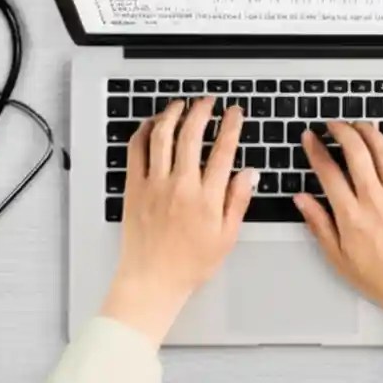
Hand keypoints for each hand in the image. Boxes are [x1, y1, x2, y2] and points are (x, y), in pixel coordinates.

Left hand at [100, 97, 257, 344]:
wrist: (151, 281)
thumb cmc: (188, 265)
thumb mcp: (226, 237)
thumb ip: (238, 201)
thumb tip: (249, 173)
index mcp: (206, 198)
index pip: (223, 150)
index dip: (231, 126)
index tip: (235, 112)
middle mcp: (180, 186)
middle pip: (191, 135)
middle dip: (202, 111)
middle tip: (208, 101)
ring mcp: (154, 184)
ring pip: (162, 136)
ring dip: (173, 113)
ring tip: (181, 103)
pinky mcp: (134, 188)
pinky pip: (136, 150)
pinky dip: (144, 131)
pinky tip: (152, 123)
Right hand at [294, 122, 382, 368]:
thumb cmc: (380, 278)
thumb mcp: (338, 258)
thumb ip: (319, 225)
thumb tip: (301, 199)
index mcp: (351, 216)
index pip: (328, 172)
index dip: (316, 149)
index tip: (310, 137)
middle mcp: (375, 200)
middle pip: (357, 152)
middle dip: (342, 131)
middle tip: (333, 124)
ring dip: (370, 132)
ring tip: (359, 125)